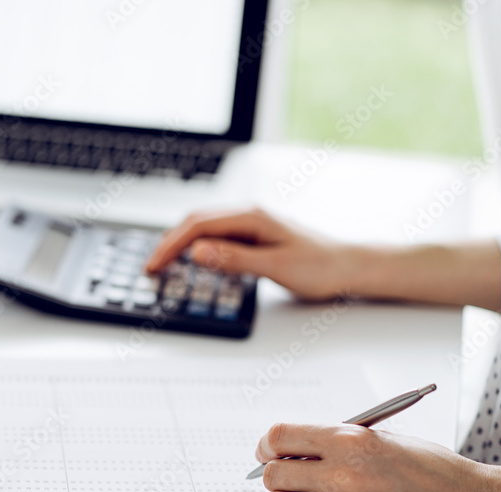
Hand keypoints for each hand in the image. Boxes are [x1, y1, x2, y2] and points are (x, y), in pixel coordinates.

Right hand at [145, 208, 358, 300]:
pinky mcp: (254, 235)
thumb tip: (197, 251)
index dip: (170, 245)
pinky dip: (196, 247)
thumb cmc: (320, 267)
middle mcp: (248, 215)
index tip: (154, 265)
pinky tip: (192, 259)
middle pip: (195, 222)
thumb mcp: (275, 267)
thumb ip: (235, 259)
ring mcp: (250, 224)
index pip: (197, 226)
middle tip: (151, 268)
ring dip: (180, 243)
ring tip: (163, 263)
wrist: (350, 267)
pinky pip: (216, 236)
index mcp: (250, 217)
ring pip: (203, 228)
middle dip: (168, 243)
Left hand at [255, 423, 489, 491]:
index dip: (267, 444)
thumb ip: (332, 441)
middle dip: (277, 474)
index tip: (267, 450)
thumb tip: (286, 449)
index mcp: (350, 440)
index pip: (279, 436)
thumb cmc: (427, 470)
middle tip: (291, 475)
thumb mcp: (378, 439)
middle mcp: (343, 475)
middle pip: (273, 475)